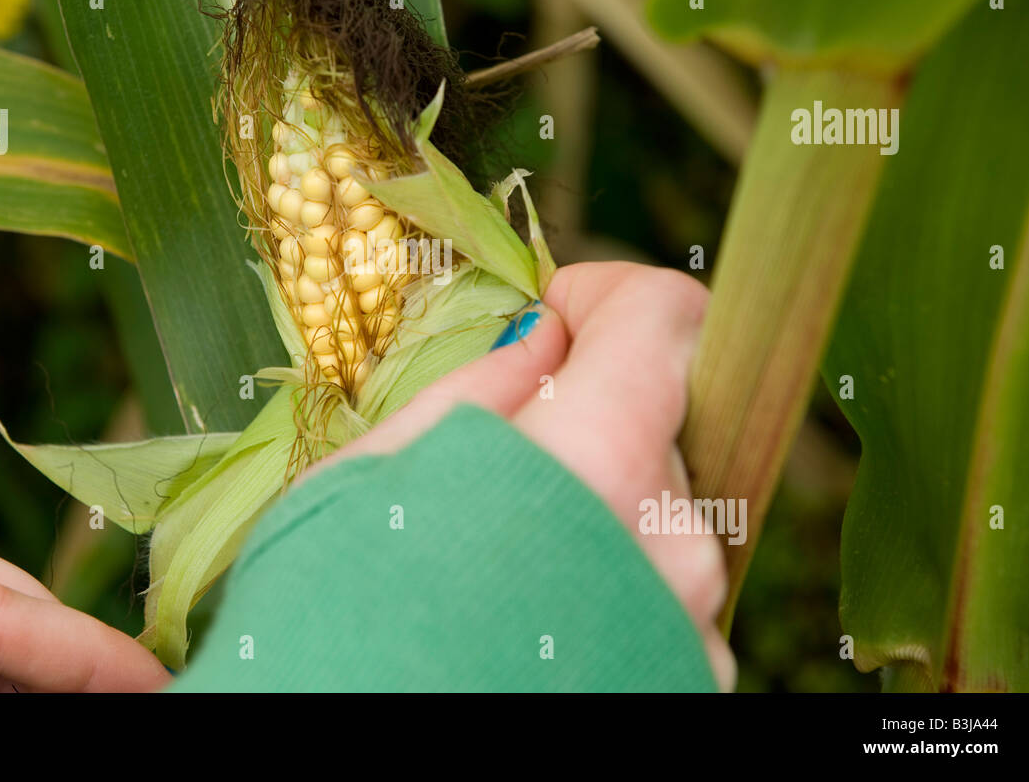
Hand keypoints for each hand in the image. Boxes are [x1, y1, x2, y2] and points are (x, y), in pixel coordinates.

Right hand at [319, 261, 734, 689]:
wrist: (355, 773)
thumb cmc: (338, 628)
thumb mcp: (373, 480)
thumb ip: (477, 388)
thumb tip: (543, 335)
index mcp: (600, 467)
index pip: (669, 318)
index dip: (607, 294)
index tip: (547, 319)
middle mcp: (675, 547)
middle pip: (661, 423)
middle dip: (583, 420)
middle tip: (485, 469)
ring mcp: (690, 627)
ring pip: (660, 513)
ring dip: (591, 509)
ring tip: (494, 566)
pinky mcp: (686, 682)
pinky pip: (660, 592)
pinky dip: (604, 581)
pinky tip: (525, 622)